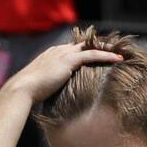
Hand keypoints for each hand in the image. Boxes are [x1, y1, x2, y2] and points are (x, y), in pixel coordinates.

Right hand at [6, 40, 122, 105]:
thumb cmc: (30, 92)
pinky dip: (106, 55)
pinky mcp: (69, 60)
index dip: (87, 51)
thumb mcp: (43, 88)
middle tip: (115, 50)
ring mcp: (63, 54)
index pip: (73, 50)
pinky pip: (92, 54)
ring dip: (107, 49)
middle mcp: (58, 51)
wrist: (24, 88)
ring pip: (90, 47)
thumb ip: (52, 88)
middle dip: (100, 46)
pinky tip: (118, 58)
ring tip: (121, 52)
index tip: (99, 55)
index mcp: (52, 56)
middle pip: (84, 45)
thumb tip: (55, 101)